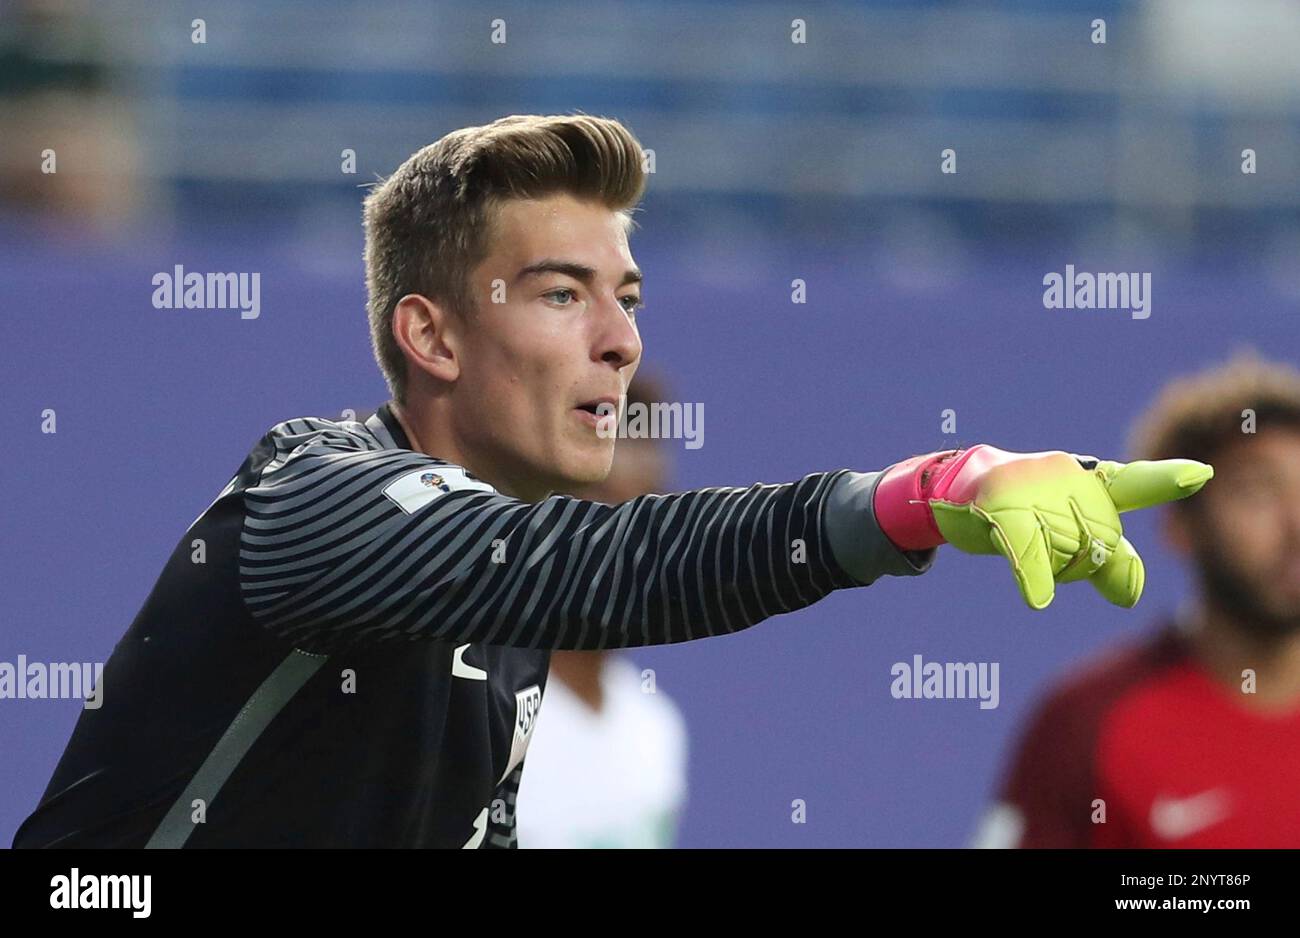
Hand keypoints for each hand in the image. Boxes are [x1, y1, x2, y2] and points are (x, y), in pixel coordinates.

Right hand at [873, 445, 1213, 608]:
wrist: (956, 490)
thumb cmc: (1022, 514)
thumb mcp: (1069, 534)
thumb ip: (1111, 562)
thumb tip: (1129, 597)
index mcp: (1090, 482)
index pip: (1134, 484)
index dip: (1166, 480)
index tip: (1201, 475)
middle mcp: (1068, 477)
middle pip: (1099, 546)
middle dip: (1079, 567)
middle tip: (1045, 550)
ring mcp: (1033, 487)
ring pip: (1065, 554)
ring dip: (1048, 569)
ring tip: (1021, 547)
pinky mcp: (999, 504)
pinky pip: (1028, 548)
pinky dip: (1033, 576)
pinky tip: (1036, 600)